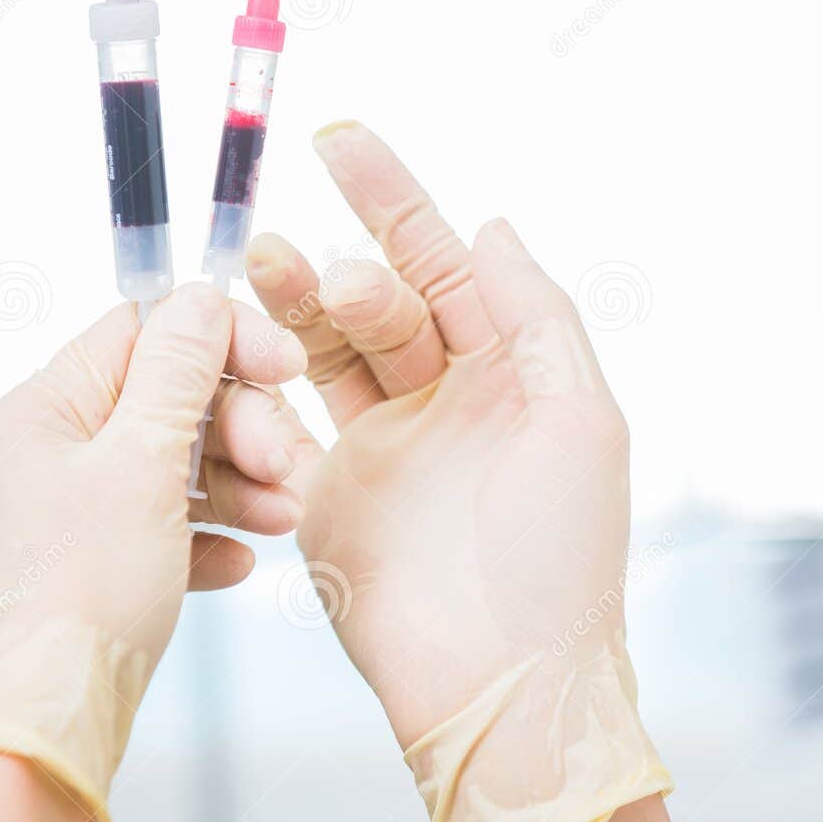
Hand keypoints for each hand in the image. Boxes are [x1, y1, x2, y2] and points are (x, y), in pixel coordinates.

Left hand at [0, 282, 308, 821]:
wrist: (33, 729)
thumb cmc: (76, 593)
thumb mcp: (139, 467)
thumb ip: (177, 376)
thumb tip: (199, 299)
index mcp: (43, 410)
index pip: (141, 333)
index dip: (221, 342)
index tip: (289, 367)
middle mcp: (47, 453)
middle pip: (163, 404)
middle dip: (237, 428)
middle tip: (286, 465)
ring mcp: (65, 517)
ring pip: (168, 472)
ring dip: (236, 487)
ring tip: (287, 519)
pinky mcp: (87, 574)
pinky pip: (158, 535)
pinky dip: (206, 541)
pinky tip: (241, 566)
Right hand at [247, 122, 708, 821]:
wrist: (498, 683)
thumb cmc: (559, 554)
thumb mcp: (580, 416)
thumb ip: (535, 313)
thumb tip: (493, 223)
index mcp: (510, 375)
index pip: (443, 265)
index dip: (393, 201)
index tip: (339, 139)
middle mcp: (446, 403)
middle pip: (377, 301)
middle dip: (334, 266)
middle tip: (304, 268)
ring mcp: (384, 448)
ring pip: (323, 350)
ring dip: (286, 305)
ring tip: (252, 274)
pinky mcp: (328, 496)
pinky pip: (285, 419)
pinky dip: (261, 381)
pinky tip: (242, 353)